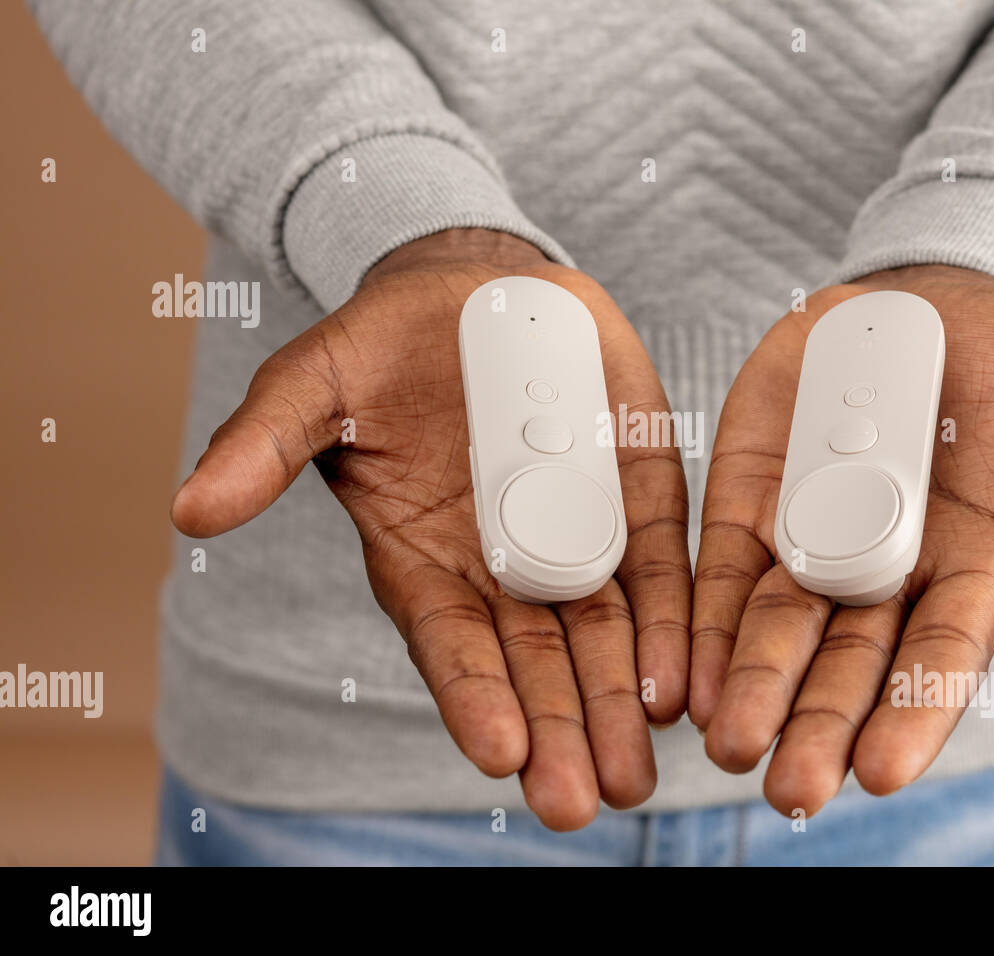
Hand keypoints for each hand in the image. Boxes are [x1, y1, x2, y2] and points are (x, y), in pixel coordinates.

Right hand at [170, 229, 690, 828]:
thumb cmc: (384, 345)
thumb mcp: (313, 383)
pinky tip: (682, 683)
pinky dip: (669, 625)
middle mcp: (503, 567)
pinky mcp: (633, 498)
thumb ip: (264, 446)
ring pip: (602, 636)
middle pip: (533, 663)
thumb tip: (188, 511)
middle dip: (557, 731)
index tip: (500, 752)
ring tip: (635, 777)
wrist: (474, 292)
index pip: (450, 643)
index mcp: (424, 558)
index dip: (474, 696)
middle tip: (579, 801)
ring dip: (618, 704)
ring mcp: (575, 535)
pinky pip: (657, 569)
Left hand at [690, 264, 993, 815]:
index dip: (915, 711)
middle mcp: (886, 573)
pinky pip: (720, 575)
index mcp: (968, 566)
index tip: (884, 770)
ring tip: (723, 742)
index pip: (942, 655)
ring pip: (775, 631)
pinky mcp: (752, 503)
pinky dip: (699, 626)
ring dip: (750, 689)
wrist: (922, 307)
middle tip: (789, 787)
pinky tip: (678, 676)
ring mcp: (812, 540)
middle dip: (818, 725)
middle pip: (848, 665)